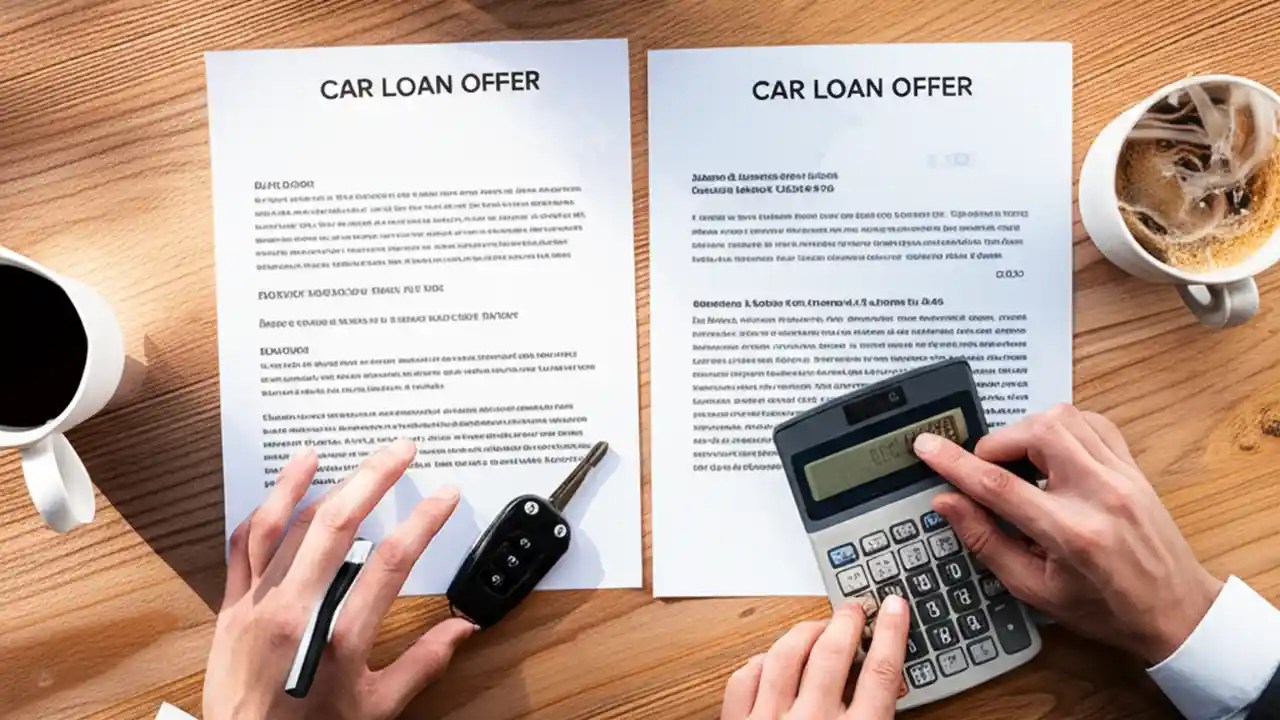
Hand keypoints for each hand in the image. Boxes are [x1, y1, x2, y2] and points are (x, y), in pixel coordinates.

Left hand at [204, 440, 475, 719]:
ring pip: (286, 526)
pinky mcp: (232, 606)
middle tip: (401, 450)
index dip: (424, 522)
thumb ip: (423, 664)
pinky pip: (244, 546)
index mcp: (339, 638)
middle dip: (374, 478)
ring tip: (335, 451)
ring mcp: (258, 604)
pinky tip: (282, 487)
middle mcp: (296, 612)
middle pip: (338, 525)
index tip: (444, 496)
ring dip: (312, 481)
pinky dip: (264, 510)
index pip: (391, 562)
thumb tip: (462, 629)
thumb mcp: (377, 708)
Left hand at [721, 595, 910, 718]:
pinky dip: (760, 663)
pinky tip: (771, 658)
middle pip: (833, 654)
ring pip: (786, 656)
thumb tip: (890, 686)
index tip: (894, 606)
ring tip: (818, 626)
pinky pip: (745, 679)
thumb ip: (878, 716)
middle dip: (845, 623)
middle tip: (853, 609)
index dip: (890, 633)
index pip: (879, 672)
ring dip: (805, 634)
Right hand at [913, 404, 1222, 663]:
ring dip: (1027, 432)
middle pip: (1035, 434)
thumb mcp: (1034, 589)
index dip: (954, 462)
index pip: (999, 484)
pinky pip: (1091, 421)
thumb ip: (986, 541)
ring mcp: (1122, 475)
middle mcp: (1099, 494)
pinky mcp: (1133, 466)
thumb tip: (947, 503)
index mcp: (1071, 534)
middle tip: (988, 471)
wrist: (1176, 611)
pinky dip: (1061, 427)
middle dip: (997, 444)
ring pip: (1063, 418)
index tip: (927, 446)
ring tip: (1019, 463)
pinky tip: (1051, 452)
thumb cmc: (1105, 608)